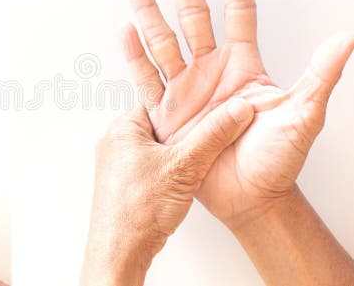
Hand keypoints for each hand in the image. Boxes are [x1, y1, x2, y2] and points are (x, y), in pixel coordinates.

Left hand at [81, 98, 253, 285]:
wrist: (120, 252)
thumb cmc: (138, 210)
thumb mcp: (185, 166)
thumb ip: (213, 135)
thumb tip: (237, 109)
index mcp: (123, 128)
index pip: (159, 102)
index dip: (187, 103)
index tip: (210, 105)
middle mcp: (116, 143)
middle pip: (160, 125)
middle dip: (185, 130)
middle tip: (211, 131)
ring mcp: (118, 165)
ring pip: (158, 148)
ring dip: (179, 153)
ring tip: (200, 159)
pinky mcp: (124, 184)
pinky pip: (152, 167)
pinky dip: (170, 170)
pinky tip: (185, 180)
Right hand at [121, 0, 353, 226]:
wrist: (251, 199)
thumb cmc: (279, 160)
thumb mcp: (304, 115)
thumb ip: (320, 76)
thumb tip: (347, 39)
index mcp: (243, 66)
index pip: (238, 13)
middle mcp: (210, 72)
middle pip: (193, 17)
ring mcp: (186, 91)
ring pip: (163, 41)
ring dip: (148, 10)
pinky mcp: (166, 115)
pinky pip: (147, 80)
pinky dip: (135, 57)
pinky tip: (126, 31)